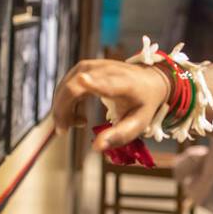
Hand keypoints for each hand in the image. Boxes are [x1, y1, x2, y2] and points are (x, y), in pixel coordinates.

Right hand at [49, 59, 169, 150]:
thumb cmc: (142, 105)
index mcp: (124, 84)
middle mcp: (106, 70)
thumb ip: (118, 136)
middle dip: (62, 111)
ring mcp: (93, 66)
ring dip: (63, 108)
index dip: (94, 83)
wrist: (149, 81)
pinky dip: (66, 102)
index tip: (83, 80)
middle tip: (63, 131)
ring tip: (79, 123)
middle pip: (75, 87)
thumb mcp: (137, 124)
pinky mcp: (84, 66)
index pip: (108, 82)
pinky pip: (66, 85)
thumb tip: (96, 148)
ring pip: (66, 87)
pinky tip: (78, 114)